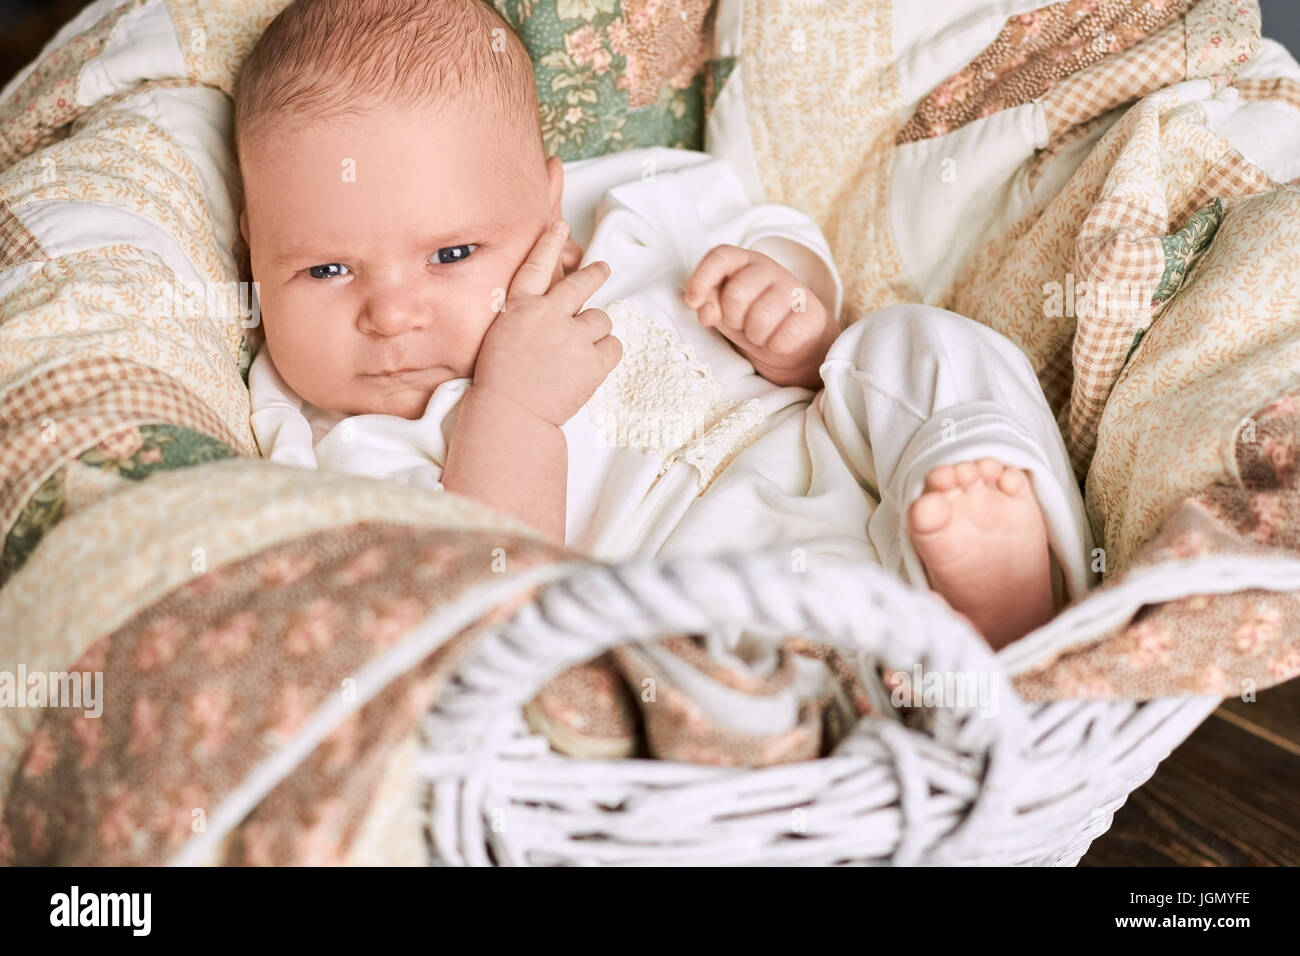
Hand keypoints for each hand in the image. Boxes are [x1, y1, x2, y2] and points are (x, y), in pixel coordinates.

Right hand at [474, 219, 621, 426]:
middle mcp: (548, 316)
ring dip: (595, 333)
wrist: (512, 415)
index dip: (549, 244)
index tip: (560, 225)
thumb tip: (557, 305)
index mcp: (520, 309)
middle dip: (595, 274)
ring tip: (578, 354)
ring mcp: (572, 338)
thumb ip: (529, 317)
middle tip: (603, 269)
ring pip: (601, 319)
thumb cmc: (502, 381)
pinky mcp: (592, 361)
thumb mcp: (503, 337)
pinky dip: (607, 354)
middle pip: (581, 284)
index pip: (536, 266)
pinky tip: (590, 366)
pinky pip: (614, 346)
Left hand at [683, 244, 834, 388]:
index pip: (721, 255)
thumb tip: (703, 308)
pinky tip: (778, 341)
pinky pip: (783, 337)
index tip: (692, 302)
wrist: (791, 343)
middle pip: (736, 294)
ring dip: (755, 336)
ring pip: (761, 318)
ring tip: (760, 333)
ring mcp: (795, 289)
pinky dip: (775, 346)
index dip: (702, 278)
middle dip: (733, 319)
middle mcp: (770, 269)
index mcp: (744, 262)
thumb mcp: (721, 310)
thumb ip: (707, 302)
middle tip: (742, 324)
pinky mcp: (813, 314)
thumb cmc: (750, 320)